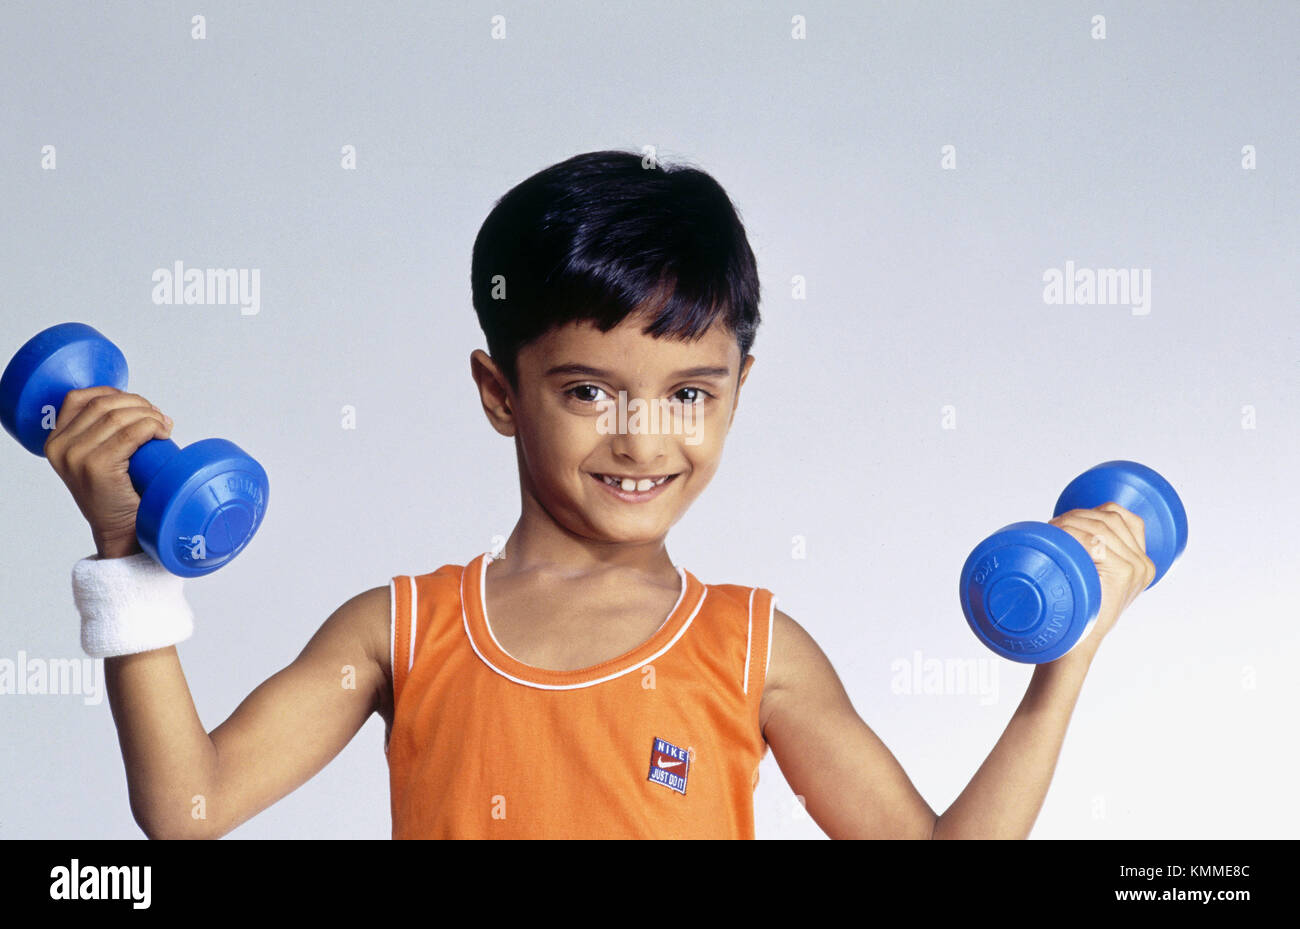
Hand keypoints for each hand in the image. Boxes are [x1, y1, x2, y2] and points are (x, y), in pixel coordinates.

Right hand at [43, 386, 173, 558]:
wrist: (122, 531)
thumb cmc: (118, 494)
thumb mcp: (98, 457)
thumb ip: (102, 432)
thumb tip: (137, 405)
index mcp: (56, 441)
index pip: (81, 397)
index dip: (116, 394)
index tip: (140, 405)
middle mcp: (60, 447)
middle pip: (104, 404)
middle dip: (139, 404)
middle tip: (161, 419)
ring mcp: (76, 457)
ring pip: (118, 416)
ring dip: (149, 415)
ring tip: (164, 427)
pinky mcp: (97, 467)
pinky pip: (130, 434)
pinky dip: (151, 426)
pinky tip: (162, 433)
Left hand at [1047, 503, 1156, 651]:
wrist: (1076, 643)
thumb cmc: (1078, 609)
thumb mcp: (1092, 579)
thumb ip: (1093, 557)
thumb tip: (1067, 525)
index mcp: (1142, 562)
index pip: (1122, 517)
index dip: (1092, 510)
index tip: (1067, 519)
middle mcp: (1144, 564)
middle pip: (1110, 519)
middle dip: (1076, 515)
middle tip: (1051, 526)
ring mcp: (1137, 568)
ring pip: (1102, 527)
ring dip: (1071, 522)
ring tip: (1050, 531)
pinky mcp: (1125, 573)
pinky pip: (1098, 542)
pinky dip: (1075, 534)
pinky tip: (1061, 537)